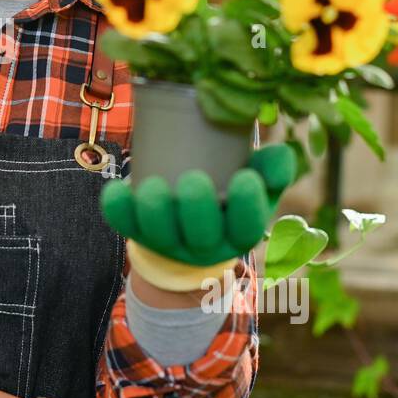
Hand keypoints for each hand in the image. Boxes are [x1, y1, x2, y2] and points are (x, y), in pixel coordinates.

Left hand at [99, 144, 295, 288]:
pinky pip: (125, 226)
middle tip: (193, 180)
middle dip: (197, 211)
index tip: (246, 177)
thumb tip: (281, 152)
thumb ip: (271, 168)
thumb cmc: (229, 191)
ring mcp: (169, 243)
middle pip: (202, 237)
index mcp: (239, 232)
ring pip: (160, 236)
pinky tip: (116, 189)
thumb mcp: (257, 183)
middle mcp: (204, 245)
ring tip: (151, 185)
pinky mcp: (139, 233)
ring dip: (156, 212)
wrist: (189, 222)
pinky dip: (118, 209)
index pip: (247, 227)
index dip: (247, 206)